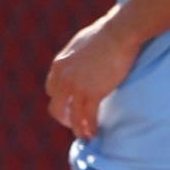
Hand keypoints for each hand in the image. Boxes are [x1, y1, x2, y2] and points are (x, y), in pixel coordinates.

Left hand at [44, 8, 141, 139]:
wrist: (117, 34)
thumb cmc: (104, 34)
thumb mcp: (79, 44)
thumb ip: (75, 57)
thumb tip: (80, 59)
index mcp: (59, 65)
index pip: (51, 90)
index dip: (60, 100)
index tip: (70, 106)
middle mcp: (63, 78)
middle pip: (56, 107)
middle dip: (65, 118)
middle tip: (75, 125)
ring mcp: (77, 86)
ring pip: (71, 116)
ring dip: (78, 128)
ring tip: (86, 135)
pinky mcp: (93, 92)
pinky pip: (88, 117)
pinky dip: (90, 127)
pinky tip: (96, 132)